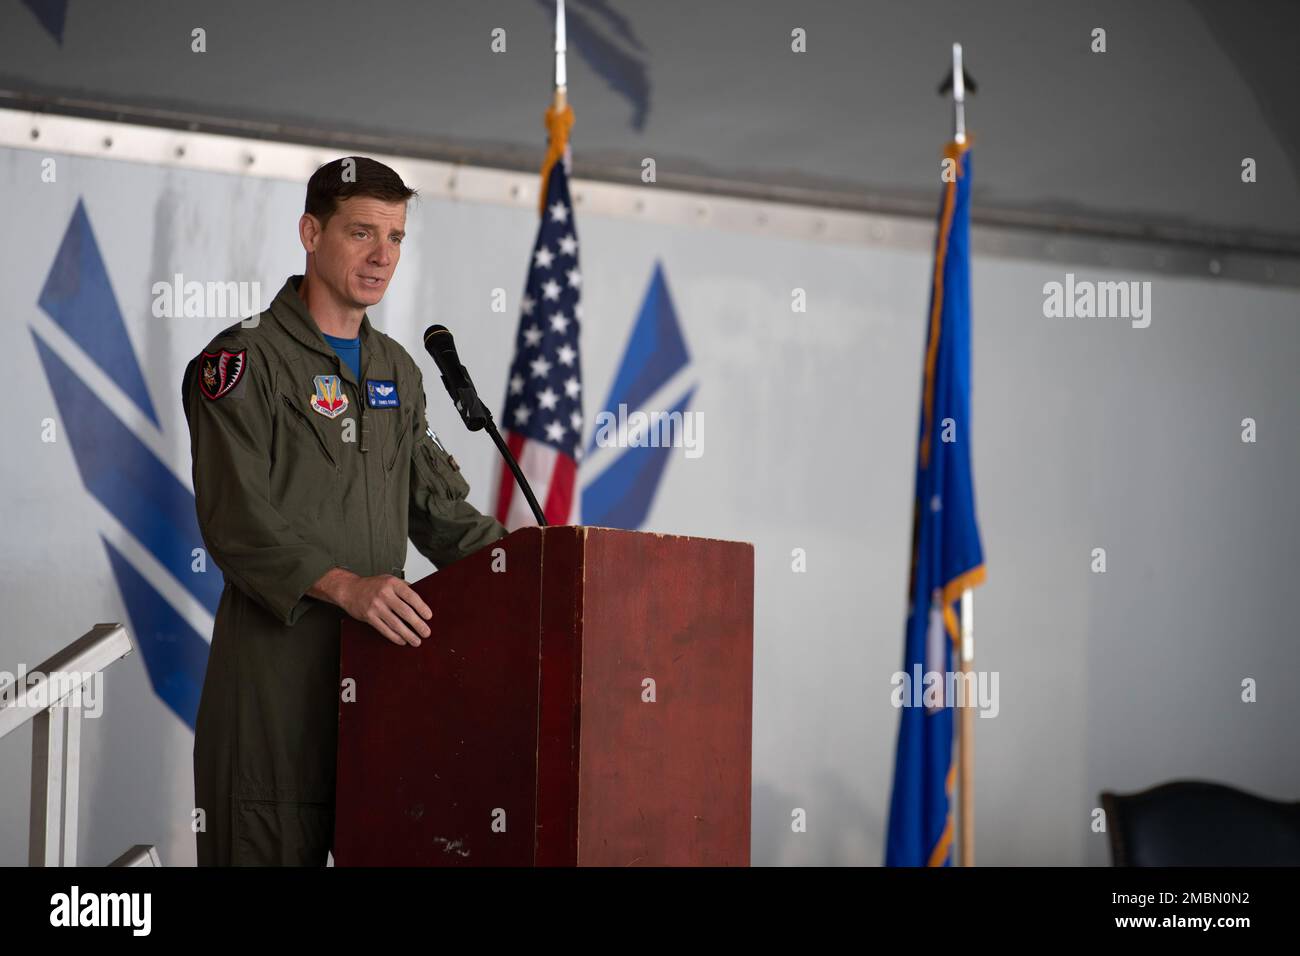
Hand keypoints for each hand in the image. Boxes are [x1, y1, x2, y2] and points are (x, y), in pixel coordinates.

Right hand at [310, 568, 431, 646]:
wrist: (349, 589)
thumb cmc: (372, 585)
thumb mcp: (389, 580)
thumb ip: (404, 587)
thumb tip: (422, 600)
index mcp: (392, 583)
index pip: (411, 596)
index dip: (421, 607)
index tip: (429, 616)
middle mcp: (384, 594)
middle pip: (405, 612)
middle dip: (418, 624)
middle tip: (426, 632)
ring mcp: (375, 606)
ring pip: (395, 623)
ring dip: (408, 634)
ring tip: (416, 641)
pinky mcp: (369, 617)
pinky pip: (384, 629)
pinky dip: (395, 637)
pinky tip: (402, 640)